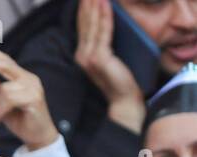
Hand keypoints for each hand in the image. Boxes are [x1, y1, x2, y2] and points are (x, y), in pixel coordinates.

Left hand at [0, 40, 59, 150]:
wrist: (38, 136)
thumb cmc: (20, 120)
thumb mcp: (1, 104)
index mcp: (20, 78)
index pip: (5, 61)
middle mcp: (28, 79)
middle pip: (5, 65)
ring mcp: (33, 87)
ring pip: (5, 88)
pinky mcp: (34, 98)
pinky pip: (10, 99)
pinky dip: (1, 111)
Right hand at [74, 0, 145, 131]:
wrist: (122, 99)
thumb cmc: (119, 80)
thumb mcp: (109, 59)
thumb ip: (104, 44)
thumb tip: (106, 22)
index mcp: (82, 55)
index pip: (82, 27)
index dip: (84, 10)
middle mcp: (82, 55)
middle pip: (84, 23)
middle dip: (87, 4)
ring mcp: (88, 57)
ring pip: (92, 25)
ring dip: (95, 6)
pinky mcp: (99, 57)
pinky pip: (103, 31)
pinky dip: (105, 16)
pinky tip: (105, 4)